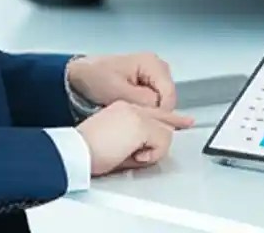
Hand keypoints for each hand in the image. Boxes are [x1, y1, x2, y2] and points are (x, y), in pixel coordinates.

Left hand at [68, 52, 177, 110]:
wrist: (80, 75)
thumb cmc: (95, 77)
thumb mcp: (118, 92)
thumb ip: (142, 101)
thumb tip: (158, 111)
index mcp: (152, 63)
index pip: (169, 93)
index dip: (161, 112)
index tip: (149, 124)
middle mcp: (157, 67)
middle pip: (168, 97)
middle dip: (155, 111)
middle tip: (136, 118)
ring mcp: (153, 75)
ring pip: (162, 101)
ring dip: (149, 110)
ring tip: (131, 113)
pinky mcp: (148, 84)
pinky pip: (154, 101)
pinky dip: (144, 108)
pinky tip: (131, 110)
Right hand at [77, 100, 194, 175]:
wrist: (74, 152)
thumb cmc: (84, 151)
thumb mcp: (112, 141)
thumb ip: (132, 138)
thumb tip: (145, 147)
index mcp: (122, 108)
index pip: (151, 110)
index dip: (169, 116)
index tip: (180, 119)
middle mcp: (130, 107)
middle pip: (164, 117)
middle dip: (175, 124)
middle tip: (189, 122)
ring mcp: (137, 114)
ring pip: (165, 133)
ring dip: (152, 150)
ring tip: (132, 156)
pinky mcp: (140, 124)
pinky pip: (161, 142)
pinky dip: (151, 154)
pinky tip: (133, 155)